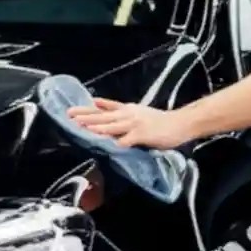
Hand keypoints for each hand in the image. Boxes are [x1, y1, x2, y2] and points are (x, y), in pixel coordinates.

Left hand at [67, 98, 193, 149]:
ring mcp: (135, 124)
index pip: (103, 108)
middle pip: (103, 116)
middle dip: (85, 117)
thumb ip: (118, 110)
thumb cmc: (159, 120)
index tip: (72, 110)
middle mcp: (128, 115)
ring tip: (82, 127)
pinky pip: (127, 140)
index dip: (87, 109)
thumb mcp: (136, 110)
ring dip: (96, 127)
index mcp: (126, 109)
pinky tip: (108, 145)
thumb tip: (99, 105)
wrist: (180, 123)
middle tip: (70, 116)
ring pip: (112, 126)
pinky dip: (117, 142)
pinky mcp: (142, 135)